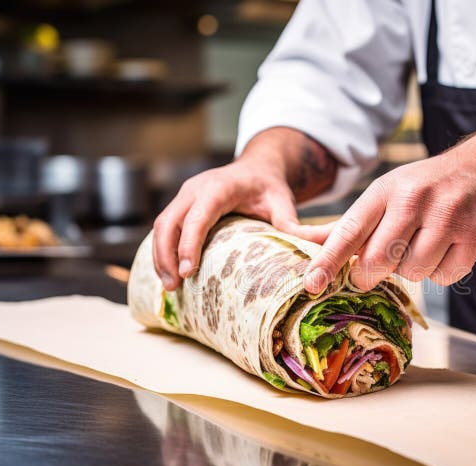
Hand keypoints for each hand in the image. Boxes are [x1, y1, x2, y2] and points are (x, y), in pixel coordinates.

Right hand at [153, 158, 298, 290]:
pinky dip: (162, 251)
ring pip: (161, 225)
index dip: (189, 243)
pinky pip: (163, 227)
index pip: (198, 216)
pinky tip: (168, 274)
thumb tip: (316, 249)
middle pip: (169, 222)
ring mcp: (184, 195)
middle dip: (166, 255)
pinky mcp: (180, 204)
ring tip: (170, 286)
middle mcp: (196, 189)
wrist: (257, 168)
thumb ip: (292, 224)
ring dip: (160, 256)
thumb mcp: (283, 203)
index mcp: (219, 187)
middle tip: (174, 286)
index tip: (188, 271)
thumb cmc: (269, 187)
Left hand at [299, 149, 475, 292]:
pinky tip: (445, 248)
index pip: (350, 230)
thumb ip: (346, 226)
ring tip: (421, 244)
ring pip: (413, 273)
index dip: (329, 260)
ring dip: (412, 269)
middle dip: (370, 274)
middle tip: (373, 269)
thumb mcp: (382, 195)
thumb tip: (301, 243)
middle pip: (379, 260)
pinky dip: (440, 272)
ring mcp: (448, 217)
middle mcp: (415, 200)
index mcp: (384, 191)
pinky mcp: (474, 237)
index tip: (312, 284)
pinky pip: (444, 277)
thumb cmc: (420, 190)